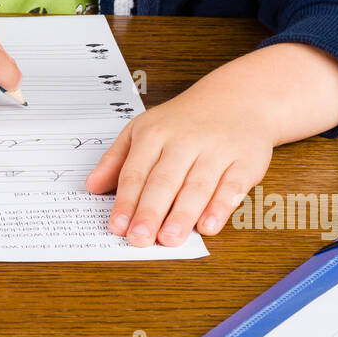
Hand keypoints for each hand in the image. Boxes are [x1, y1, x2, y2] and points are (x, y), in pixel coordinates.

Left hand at [83, 83, 274, 246]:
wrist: (238, 97)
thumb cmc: (184, 120)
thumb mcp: (143, 129)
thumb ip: (117, 159)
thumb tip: (92, 186)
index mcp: (155, 133)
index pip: (136, 172)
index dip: (126, 201)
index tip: (117, 226)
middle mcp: (185, 141)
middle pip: (164, 180)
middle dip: (150, 212)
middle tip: (139, 239)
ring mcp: (217, 150)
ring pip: (196, 186)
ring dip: (182, 215)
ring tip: (168, 239)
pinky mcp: (245, 161)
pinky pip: (232, 187)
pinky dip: (220, 207)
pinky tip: (207, 226)